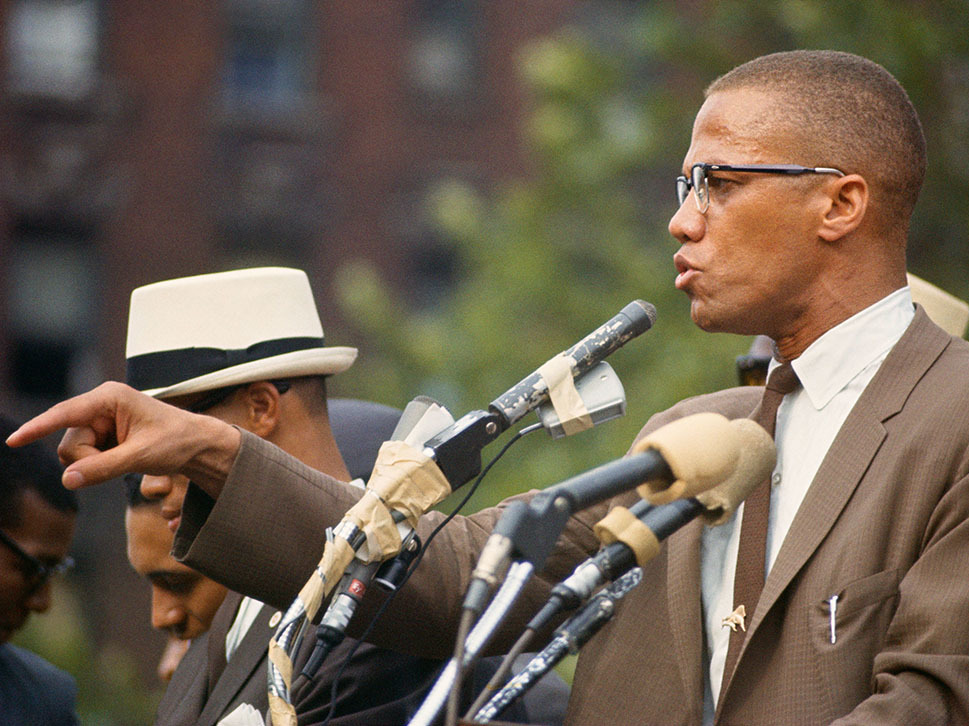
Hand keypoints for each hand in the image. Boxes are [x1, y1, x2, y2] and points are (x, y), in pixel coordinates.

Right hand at [6, 381, 239, 493]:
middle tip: (124, 460)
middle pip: (69, 443)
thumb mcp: (141, 457)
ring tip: (127, 457)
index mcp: (110, 397)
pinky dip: (100, 465)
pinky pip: (85, 457)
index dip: (38, 428)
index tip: (13, 441)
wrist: (197, 445)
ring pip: (74, 453)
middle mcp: (101, 404)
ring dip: (95, 464)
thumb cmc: (176, 442)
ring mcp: (100, 420)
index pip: (65, 413)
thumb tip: (68, 480)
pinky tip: (123, 458)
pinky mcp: (102, 434)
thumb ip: (103, 469)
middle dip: (89, 460)